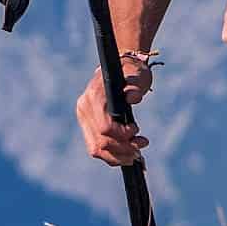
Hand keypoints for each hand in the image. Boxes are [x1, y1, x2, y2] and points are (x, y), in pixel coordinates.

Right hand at [74, 54, 151, 169]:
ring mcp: (84, 120)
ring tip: (136, 154)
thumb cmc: (130, 72)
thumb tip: (134, 97)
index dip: (122, 134)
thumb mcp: (136, 76)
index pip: (104, 127)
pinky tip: (127, 155)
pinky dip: (112, 156)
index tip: (136, 129)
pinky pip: (96, 149)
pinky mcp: (88, 127)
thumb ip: (134, 86)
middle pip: (101, 142)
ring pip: (97, 149)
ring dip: (119, 156)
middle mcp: (84, 109)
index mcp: (93, 96)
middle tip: (142, 145)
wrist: (120, 69)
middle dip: (124, 148)